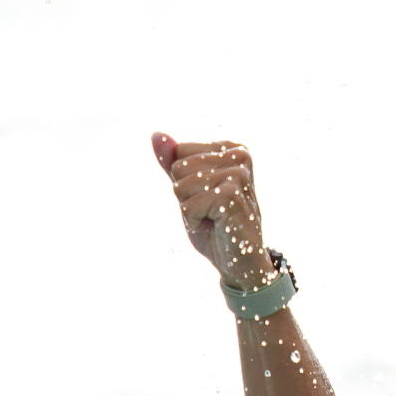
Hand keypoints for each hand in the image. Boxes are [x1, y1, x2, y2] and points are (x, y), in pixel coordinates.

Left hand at [153, 134, 275, 290]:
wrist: (240, 260)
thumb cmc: (214, 224)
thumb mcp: (188, 189)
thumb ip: (173, 161)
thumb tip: (156, 135)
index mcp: (231, 148)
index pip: (179, 154)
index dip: (184, 183)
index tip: (207, 197)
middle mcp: (239, 155)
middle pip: (178, 169)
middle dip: (186, 197)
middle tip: (209, 211)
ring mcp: (238, 174)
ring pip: (181, 187)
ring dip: (191, 211)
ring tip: (213, 218)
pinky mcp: (233, 195)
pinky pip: (189, 206)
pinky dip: (195, 222)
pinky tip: (216, 226)